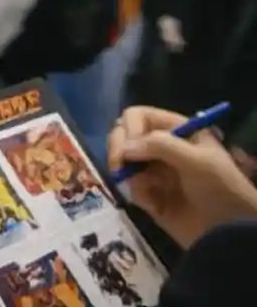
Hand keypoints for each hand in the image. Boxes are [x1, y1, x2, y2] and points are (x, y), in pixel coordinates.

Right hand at [108, 106, 256, 247]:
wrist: (229, 233)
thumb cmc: (220, 189)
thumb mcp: (197, 161)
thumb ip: (160, 145)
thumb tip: (123, 149)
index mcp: (177, 130)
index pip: (138, 116)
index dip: (129, 129)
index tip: (128, 150)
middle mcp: (162, 146)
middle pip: (123, 135)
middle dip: (119, 151)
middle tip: (120, 170)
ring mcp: (154, 170)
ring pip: (122, 162)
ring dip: (129, 176)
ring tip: (145, 192)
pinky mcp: (149, 193)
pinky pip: (130, 187)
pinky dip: (137, 195)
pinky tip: (153, 205)